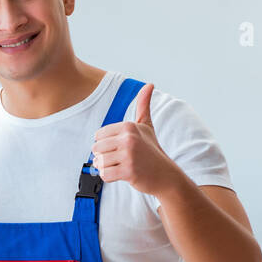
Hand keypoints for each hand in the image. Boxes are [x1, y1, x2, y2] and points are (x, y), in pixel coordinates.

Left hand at [89, 82, 177, 198]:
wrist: (165, 175)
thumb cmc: (152, 151)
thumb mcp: (147, 126)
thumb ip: (143, 105)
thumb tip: (150, 84)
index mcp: (129, 126)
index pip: (98, 135)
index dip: (105, 144)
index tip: (120, 148)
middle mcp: (128, 138)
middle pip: (96, 149)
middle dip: (104, 157)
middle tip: (120, 159)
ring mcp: (129, 155)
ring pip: (99, 162)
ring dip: (106, 167)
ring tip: (120, 166)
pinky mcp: (128, 171)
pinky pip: (104, 175)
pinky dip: (109, 177)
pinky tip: (121, 174)